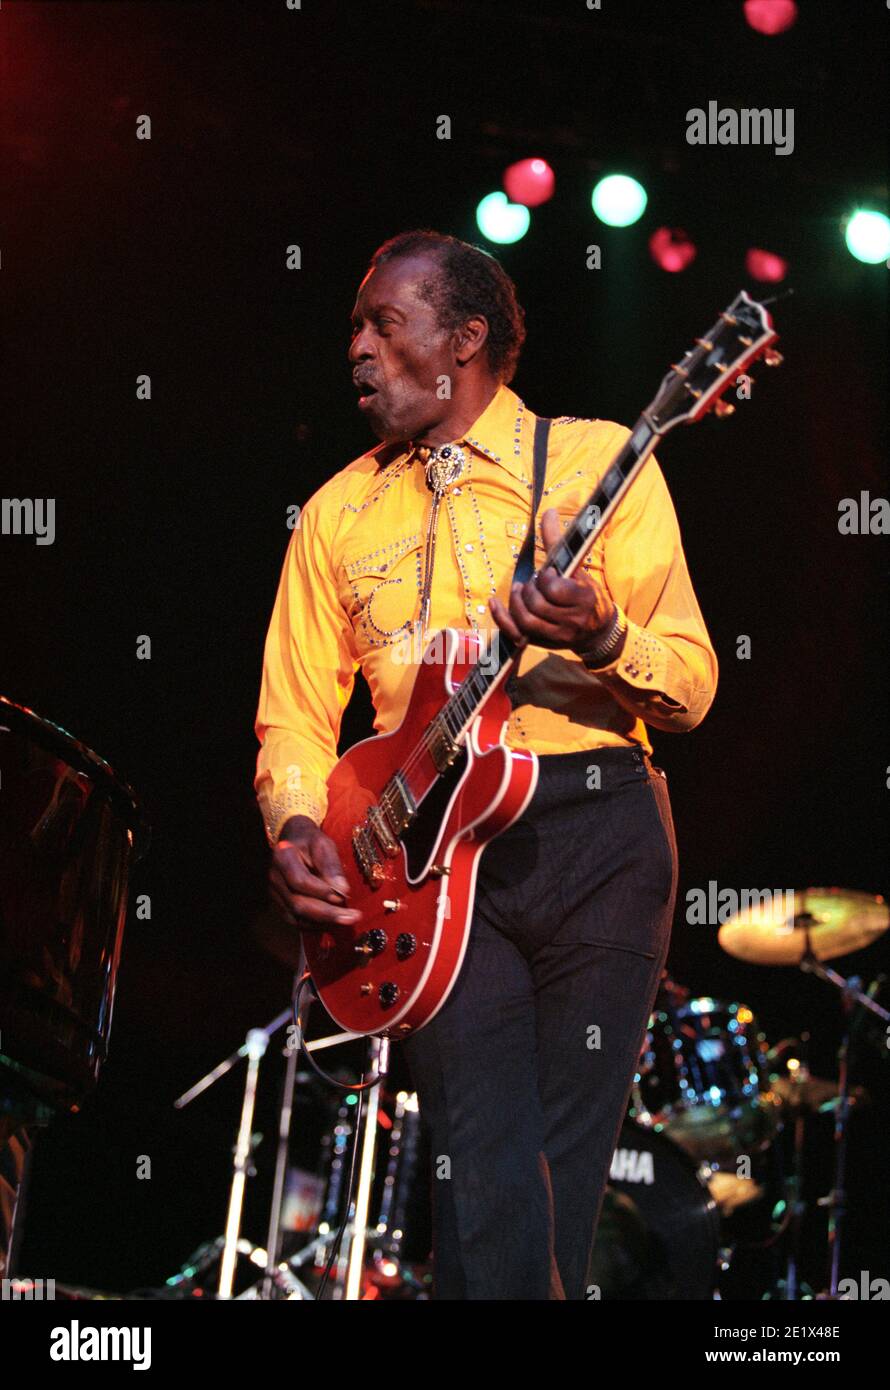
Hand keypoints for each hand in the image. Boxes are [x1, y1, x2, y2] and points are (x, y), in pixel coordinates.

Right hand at [270, 815, 361, 931]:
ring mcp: (274, 892)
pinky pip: (295, 921)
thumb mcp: (324, 844)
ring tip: (347, 920)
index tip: (343, 895)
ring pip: (296, 916)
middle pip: (297, 903)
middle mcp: (274, 877)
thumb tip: (342, 891)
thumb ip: (332, 866)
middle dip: (327, 913)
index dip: (321, 891)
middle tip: (353, 917)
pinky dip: (314, 925)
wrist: (294, 840)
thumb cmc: (311, 841)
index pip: (300, 881)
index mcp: (282, 856)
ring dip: (323, 922)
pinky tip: (332, 922)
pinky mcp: (279, 904)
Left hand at [489, 507, 616, 656]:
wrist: (598, 631)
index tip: (547, 574)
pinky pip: (516, 635)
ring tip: (520, 591)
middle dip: (529, 590)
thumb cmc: (586, 594)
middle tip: (533, 583)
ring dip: (516, 601)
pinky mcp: (543, 644)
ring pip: (525, 620)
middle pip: (536, 604)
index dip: (545, 579)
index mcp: (583, 598)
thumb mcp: (577, 568)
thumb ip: (558, 542)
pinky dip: (501, 618)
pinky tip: (494, 603)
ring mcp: (556, 636)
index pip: (555, 589)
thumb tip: (548, 511)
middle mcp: (571, 620)